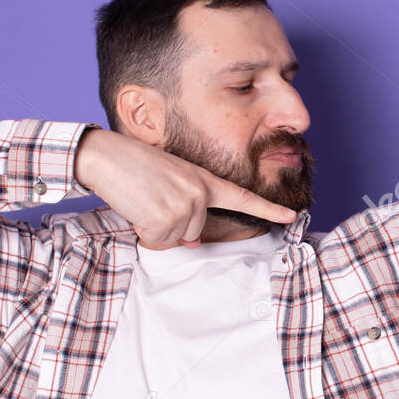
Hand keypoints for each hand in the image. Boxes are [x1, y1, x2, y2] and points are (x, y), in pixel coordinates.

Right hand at [72, 127, 295, 248]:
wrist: (107, 156)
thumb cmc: (134, 166)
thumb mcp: (169, 184)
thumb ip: (187, 209)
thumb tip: (192, 242)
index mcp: (204, 180)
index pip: (242, 197)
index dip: (268, 209)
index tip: (292, 216)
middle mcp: (200, 192)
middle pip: (193, 232)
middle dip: (169, 224)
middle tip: (151, 198)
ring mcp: (185, 204)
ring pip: (175, 238)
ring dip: (154, 226)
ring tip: (143, 198)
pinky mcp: (166, 216)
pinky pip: (158, 240)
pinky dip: (143, 229)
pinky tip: (136, 206)